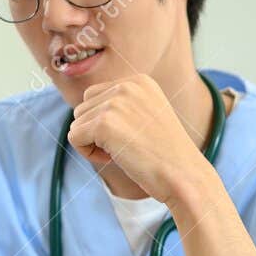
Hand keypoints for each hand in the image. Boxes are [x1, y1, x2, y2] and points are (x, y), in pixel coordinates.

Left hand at [66, 73, 216, 204]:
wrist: (182, 174)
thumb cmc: (164, 153)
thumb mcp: (146, 115)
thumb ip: (120, 105)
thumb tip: (82, 109)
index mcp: (139, 81)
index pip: (94, 96)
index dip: (104, 122)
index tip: (129, 135)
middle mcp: (126, 86)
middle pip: (82, 108)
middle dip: (95, 132)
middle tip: (123, 147)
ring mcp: (115, 103)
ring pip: (76, 124)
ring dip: (92, 143)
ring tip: (122, 151)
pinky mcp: (103, 123)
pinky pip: (74, 138)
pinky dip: (87, 153)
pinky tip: (114, 157)